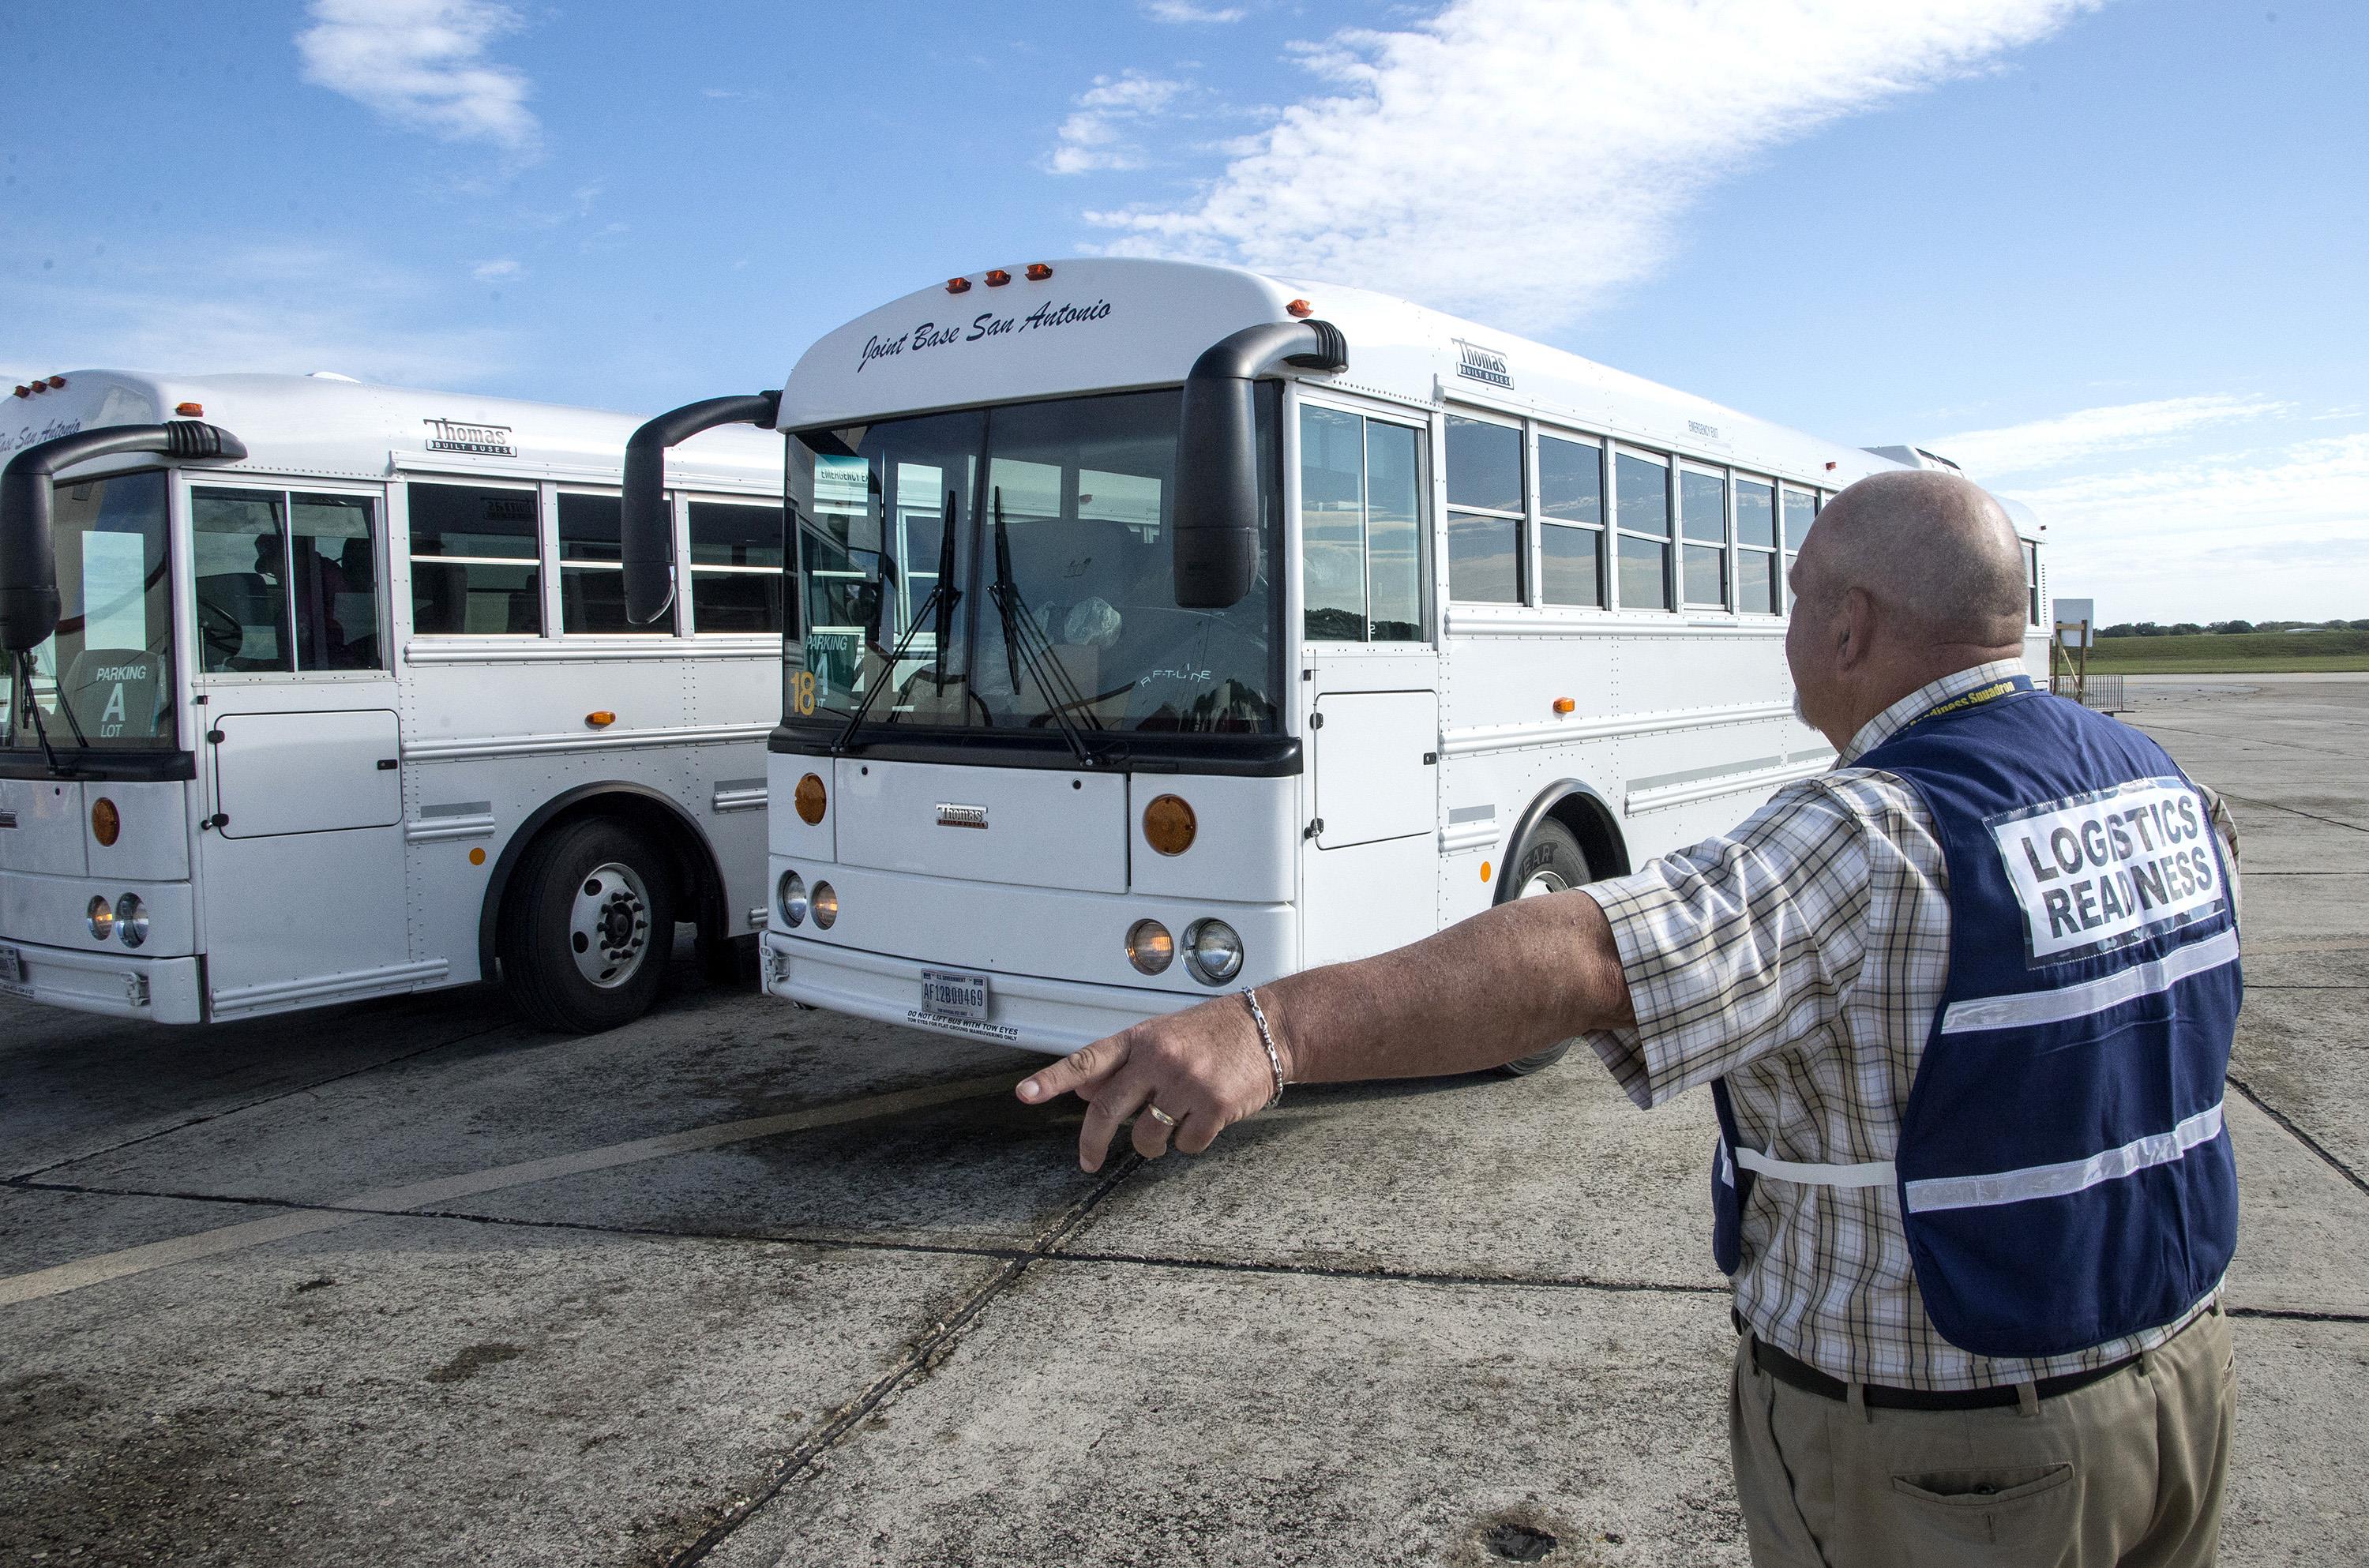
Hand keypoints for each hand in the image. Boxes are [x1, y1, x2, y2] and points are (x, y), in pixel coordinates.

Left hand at [1016, 993, 1281, 1171]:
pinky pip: (1186, 1144)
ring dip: (1152, 1145)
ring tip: (1169, 1127)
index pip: (1087, 1059)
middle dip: (1092, 1142)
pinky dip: (1191, 1141)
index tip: (1025, 1094)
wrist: (1270, 1027)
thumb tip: (1082, 1087)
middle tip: (1087, 1161)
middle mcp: (1160, 1058)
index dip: (1053, 1079)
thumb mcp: (1162, 1037)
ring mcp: (1187, 1082)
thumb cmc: (1214, 1032)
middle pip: (1108, 1109)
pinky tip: (1205, 1119)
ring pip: (1146, 1136)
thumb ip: (1123, 1064)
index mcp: (1141, 1039)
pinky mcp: (1215, 1105)